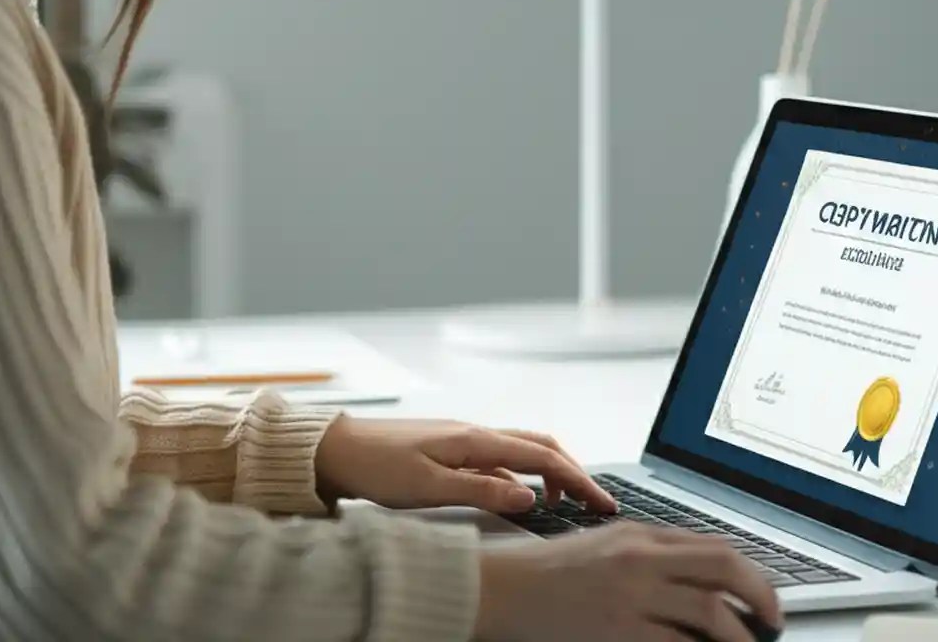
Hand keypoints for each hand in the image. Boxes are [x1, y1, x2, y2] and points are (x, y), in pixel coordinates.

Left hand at [314, 416, 615, 512]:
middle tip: (594, 501)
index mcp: (476, 440)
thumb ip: (483, 492)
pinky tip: (519, 497)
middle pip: (541, 447)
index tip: (602, 502)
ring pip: (522, 452)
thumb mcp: (430, 488)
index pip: (544, 458)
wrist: (335, 449)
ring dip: (550, 473)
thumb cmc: (375, 466)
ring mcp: (465, 441)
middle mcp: (476, 435)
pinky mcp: (452, 451)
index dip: (579, 480)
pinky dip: (521, 478)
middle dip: (574, 472)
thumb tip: (530, 498)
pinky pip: (500, 461)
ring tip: (563, 502)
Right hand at [475, 523, 782, 641]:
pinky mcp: (617, 630)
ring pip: (710, 612)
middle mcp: (641, 558)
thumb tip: (701, 578)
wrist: (502, 588)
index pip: (714, 547)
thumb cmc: (549, 572)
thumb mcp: (605, 546)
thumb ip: (650, 555)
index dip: (751, 575)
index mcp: (641, 535)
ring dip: (738, 636)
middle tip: (772, 622)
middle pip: (724, 568)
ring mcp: (631, 594)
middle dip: (761, 597)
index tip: (763, 599)